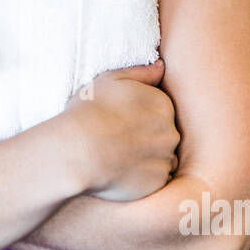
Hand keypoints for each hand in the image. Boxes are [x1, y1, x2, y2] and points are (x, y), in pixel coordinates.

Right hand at [63, 59, 179, 201]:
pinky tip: (121, 173)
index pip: (161, 112)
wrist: (78, 151)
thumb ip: (141, 72)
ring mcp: (166, 157)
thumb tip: (161, 67)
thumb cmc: (89, 112)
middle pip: (165, 136)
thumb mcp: (110, 80)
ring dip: (147, 159)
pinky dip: (143, 178)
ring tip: (119, 159)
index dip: (140, 118)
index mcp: (163, 103)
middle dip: (147, 139)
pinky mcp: (158, 181)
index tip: (120, 123)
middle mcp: (171, 131)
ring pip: (163, 159)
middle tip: (118, 142)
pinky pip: (156, 180)